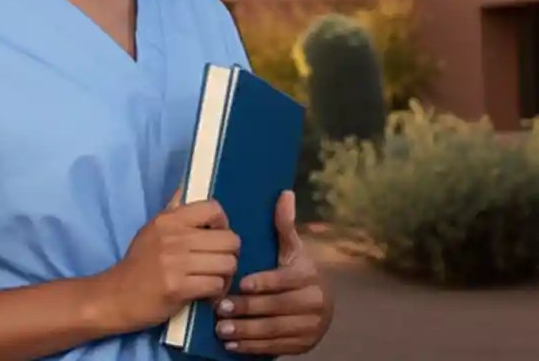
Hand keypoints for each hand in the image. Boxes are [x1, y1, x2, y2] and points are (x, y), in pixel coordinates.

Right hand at [98, 188, 240, 332]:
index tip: (215, 239)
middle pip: (229, 240)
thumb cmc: (139, 264)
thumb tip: (184, 185)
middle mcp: (173, 236)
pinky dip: (216, 292)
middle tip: (219, 265)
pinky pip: (216, 285)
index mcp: (169, 219)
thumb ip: (173, 211)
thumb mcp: (152, 230)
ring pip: (227, 264)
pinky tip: (206, 294)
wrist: (116, 297)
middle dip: (230, 255)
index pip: (214, 208)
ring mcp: (175, 262)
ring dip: (225, 276)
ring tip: (214, 280)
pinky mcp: (178, 287)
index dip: (223, 224)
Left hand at [213, 191, 331, 354]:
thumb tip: (284, 193)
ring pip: (273, 330)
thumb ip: (284, 225)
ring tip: (221, 329)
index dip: (263, 283)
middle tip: (220, 309)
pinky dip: (252, 348)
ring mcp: (310, 327)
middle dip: (247, 310)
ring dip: (245, 332)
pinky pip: (275, 348)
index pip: (284, 280)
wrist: (318, 306)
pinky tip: (232, 345)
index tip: (240, 284)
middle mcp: (315, 302)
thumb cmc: (297, 272)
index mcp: (310, 276)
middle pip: (276, 308)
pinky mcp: (303, 346)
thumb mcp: (292, 249)